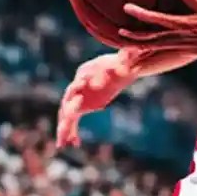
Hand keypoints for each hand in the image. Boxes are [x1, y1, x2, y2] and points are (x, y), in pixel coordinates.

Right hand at [55, 48, 193, 147]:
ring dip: (64, 128)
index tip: (80, 93)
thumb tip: (133, 50)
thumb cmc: (123, 63)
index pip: (79, 81)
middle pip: (68, 100)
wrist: (122, 69)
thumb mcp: (126, 60)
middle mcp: (78, 85)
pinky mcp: (82, 106)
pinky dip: (72, 133)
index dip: (78, 87)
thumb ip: (127, 57)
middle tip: (66, 123)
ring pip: (67, 114)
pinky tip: (75, 145)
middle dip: (67, 112)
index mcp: (86, 71)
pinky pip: (74, 121)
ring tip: (63, 144)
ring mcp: (79, 97)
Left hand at [119, 0, 196, 59]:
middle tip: (126, 6)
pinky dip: (146, 47)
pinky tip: (131, 45)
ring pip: (160, 40)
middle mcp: (194, 24)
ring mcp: (189, 39)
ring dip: (140, 38)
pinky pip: (162, 48)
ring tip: (121, 33)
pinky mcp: (187, 49)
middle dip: (145, 16)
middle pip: (165, 21)